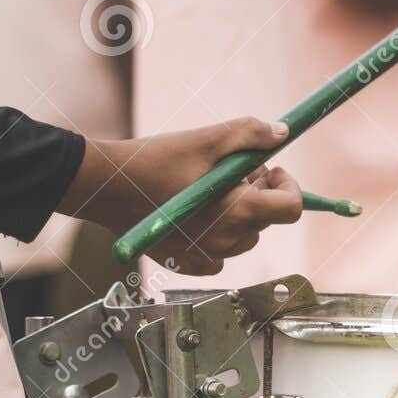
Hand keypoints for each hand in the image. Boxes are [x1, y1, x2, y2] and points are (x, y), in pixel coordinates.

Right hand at [61, 119, 303, 275]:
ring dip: (240, 213)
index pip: (291, 208)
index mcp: (238, 211)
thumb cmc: (155, 161)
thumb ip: (250, 134)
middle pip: (267, 219)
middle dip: (260, 192)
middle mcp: (227, 241)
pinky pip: (220, 253)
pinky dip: (217, 233)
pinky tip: (195, 212)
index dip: (288, 185)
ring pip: (245, 236)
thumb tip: (282, 133)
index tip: (270, 169)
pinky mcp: (188, 264)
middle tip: (233, 171)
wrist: (106, 187)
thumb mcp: (207, 139)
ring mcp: (207, 257)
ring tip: (211, 189)